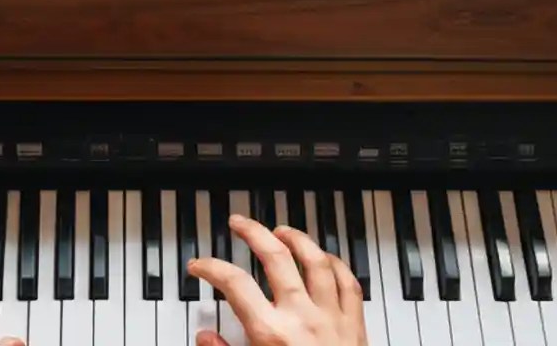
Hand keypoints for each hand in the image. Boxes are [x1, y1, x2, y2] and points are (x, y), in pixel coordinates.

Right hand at [188, 215, 366, 345]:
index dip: (210, 267)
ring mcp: (332, 318)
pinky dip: (336, 264)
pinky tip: (325, 257)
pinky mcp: (356, 326)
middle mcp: (302, 318)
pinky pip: (349, 282)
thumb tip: (206, 338)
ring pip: (316, 261)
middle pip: (275, 257)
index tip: (200, 266)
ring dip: (297, 239)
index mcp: (271, 333)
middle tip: (239, 223)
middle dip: (253, 233)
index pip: (233, 284)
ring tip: (281, 230)